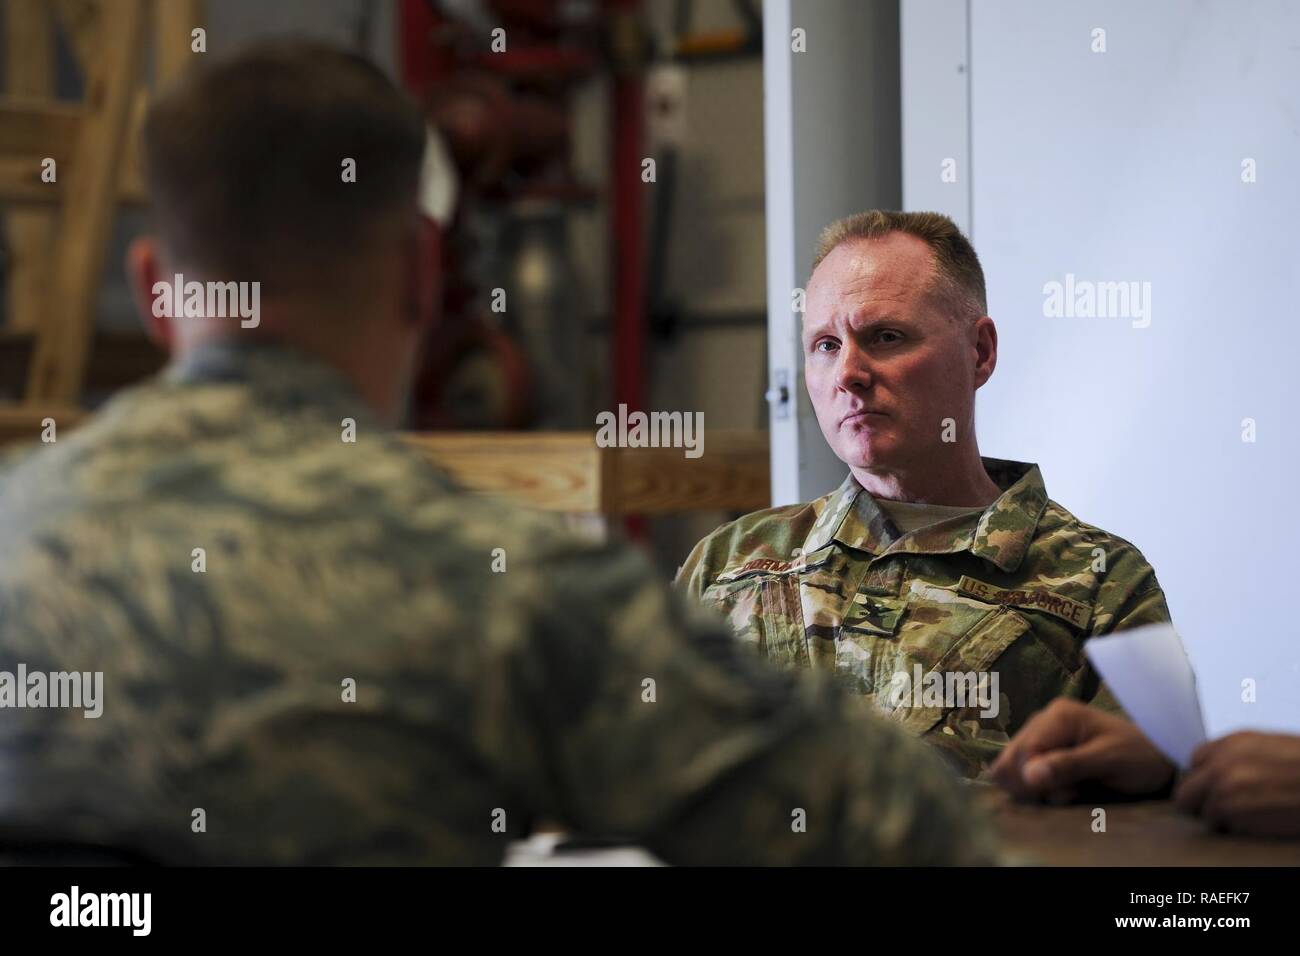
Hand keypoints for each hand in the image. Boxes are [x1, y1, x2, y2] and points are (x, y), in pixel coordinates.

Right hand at [990, 698, 1173, 801]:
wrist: (1158, 761)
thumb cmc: (1140, 758)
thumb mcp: (1109, 761)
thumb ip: (1069, 766)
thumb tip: (1028, 776)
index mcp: (1058, 716)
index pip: (1023, 752)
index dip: (1035, 779)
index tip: (1066, 792)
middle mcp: (1042, 721)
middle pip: (1011, 761)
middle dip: (1034, 785)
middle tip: (1072, 791)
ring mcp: (1039, 737)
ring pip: (1011, 770)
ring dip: (1034, 789)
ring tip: (1070, 790)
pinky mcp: (1041, 753)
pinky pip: (1019, 775)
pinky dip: (1034, 789)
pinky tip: (1061, 789)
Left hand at [1175, 732, 1299, 836]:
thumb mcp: (1271, 748)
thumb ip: (1239, 755)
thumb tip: (1217, 769)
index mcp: (1230, 742)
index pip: (1194, 762)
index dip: (1205, 779)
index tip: (1217, 789)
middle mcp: (1219, 761)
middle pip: (1186, 792)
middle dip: (1201, 803)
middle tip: (1223, 811)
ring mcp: (1221, 786)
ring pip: (1201, 813)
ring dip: (1221, 818)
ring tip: (1251, 815)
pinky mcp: (1230, 810)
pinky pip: (1219, 827)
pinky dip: (1235, 830)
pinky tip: (1259, 822)